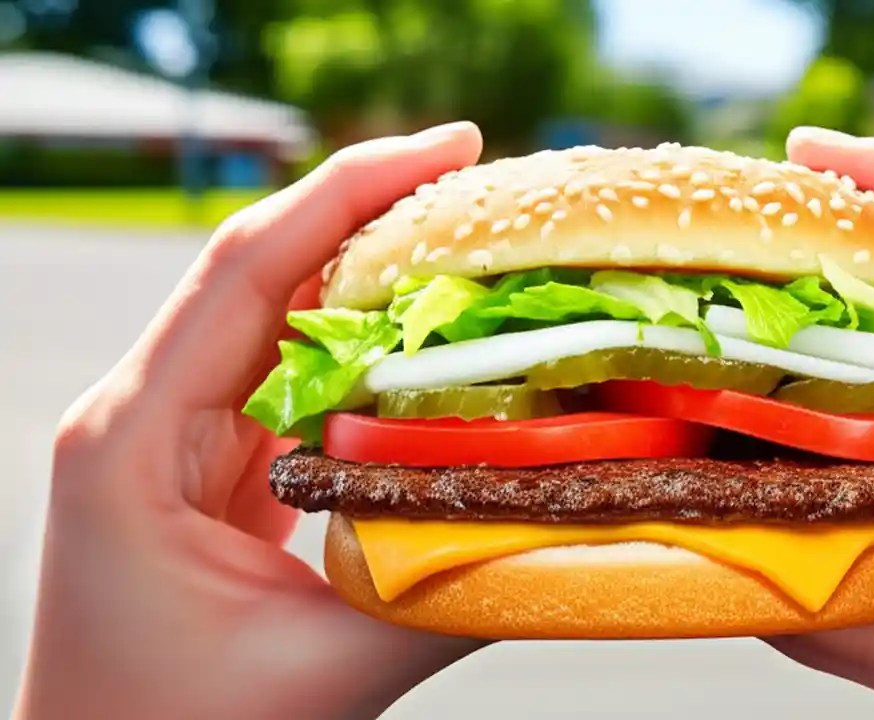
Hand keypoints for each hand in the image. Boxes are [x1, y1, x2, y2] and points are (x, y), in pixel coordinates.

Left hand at [16, 122, 485, 719]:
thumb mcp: (321, 669)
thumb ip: (444, 591)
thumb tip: (558, 528)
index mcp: (132, 442)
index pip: (249, 274)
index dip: (348, 192)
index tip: (448, 147)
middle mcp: (141, 417)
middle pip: (262, 273)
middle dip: (369, 211)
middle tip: (478, 180)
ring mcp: (171, 439)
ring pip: (276, 320)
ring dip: (368, 276)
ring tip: (467, 243)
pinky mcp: (207, 469)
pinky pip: (288, 379)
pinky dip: (362, 349)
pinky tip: (427, 337)